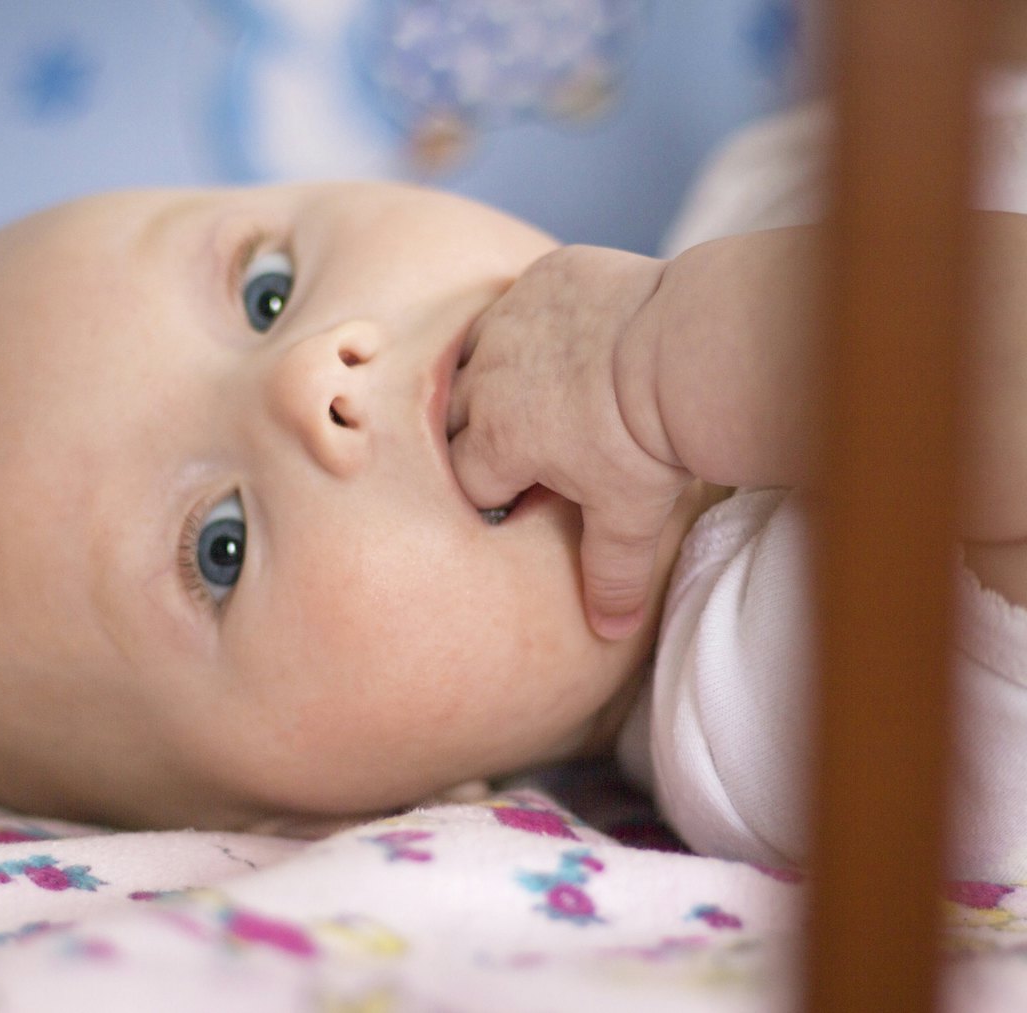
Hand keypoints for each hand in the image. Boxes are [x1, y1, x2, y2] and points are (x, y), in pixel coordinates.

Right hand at [446, 245, 688, 639]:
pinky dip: (532, 321)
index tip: (521, 490)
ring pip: (478, 354)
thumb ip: (610, 574)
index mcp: (497, 443)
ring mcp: (511, 322)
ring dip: (498, 373)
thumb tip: (609, 631)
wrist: (690, 347)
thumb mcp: (630, 515)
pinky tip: (568, 335)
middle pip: (458, 415)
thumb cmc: (654, 438)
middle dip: (482, 432)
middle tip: (531, 440)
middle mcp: (487, 380)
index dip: (491, 489)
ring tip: (542, 387)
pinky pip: (516, 303)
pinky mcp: (541, 279)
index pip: (466, 476)